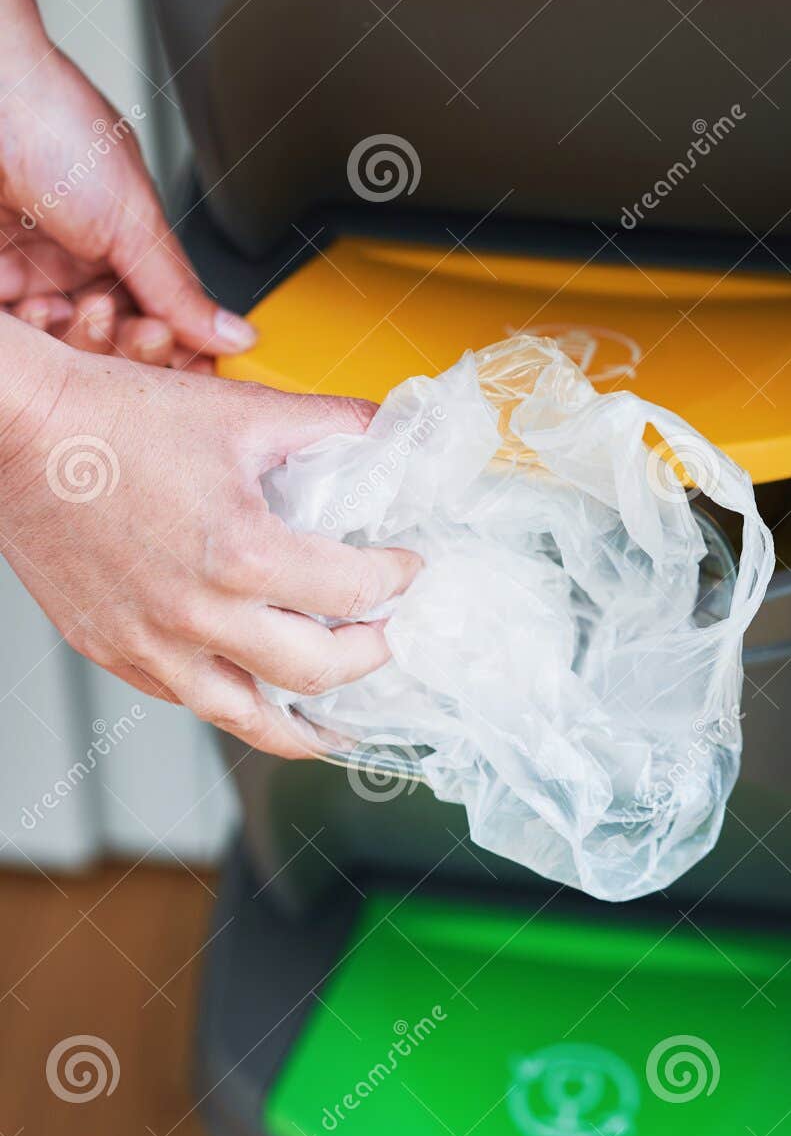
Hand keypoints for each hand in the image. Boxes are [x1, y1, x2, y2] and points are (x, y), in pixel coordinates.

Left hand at [0, 45, 255, 368]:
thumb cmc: (50, 119)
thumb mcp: (133, 217)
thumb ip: (179, 288)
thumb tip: (234, 334)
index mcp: (118, 246)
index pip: (154, 321)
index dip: (173, 350)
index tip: (191, 369)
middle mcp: (70, 263)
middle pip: (109, 342)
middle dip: (127, 343)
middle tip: (138, 330)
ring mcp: (24, 273)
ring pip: (61, 345)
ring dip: (78, 337)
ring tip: (80, 307)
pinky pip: (16, 337)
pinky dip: (33, 335)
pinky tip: (39, 308)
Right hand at [0, 317, 419, 757]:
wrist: (18, 432)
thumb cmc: (115, 418)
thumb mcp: (241, 412)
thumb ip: (329, 423)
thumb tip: (387, 428)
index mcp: (242, 555)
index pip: (353, 591)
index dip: (396, 580)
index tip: (406, 569)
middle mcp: (199, 615)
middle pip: (318, 672)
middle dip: (369, 657)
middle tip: (385, 637)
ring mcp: (152, 645)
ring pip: (250, 718)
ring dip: (307, 723)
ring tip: (339, 724)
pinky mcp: (114, 653)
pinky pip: (189, 700)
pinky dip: (235, 702)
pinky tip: (256, 693)